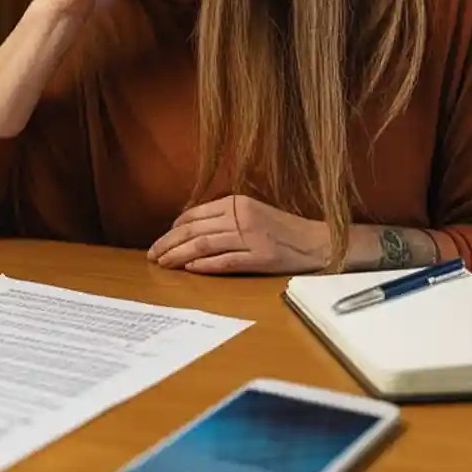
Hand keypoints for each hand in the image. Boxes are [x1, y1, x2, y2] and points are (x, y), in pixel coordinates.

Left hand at [147, 196, 330, 274]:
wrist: (320, 243)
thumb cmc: (283, 231)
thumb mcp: (252, 214)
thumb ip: (224, 218)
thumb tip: (190, 230)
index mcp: (237, 202)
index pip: (194, 214)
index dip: (173, 229)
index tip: (161, 241)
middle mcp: (242, 216)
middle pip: (194, 230)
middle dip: (168, 243)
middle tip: (152, 255)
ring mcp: (252, 237)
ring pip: (204, 245)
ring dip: (178, 255)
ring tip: (163, 264)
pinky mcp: (261, 257)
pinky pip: (226, 261)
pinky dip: (205, 265)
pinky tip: (190, 269)